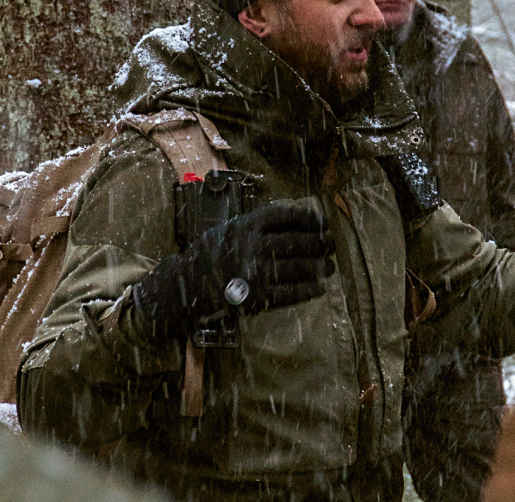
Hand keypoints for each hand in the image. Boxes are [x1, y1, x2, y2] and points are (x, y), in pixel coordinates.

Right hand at [133, 204, 334, 339]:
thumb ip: (256, 225)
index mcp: (245, 226)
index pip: (285, 216)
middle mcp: (251, 246)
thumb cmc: (209, 255)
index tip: (322, 223)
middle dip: (318, 244)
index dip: (308, 219)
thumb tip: (294, 221)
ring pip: (297, 267)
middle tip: (330, 246)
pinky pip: (289, 293)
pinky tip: (318, 288)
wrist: (184, 287)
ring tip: (329, 267)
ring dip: (318, 267)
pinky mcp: (255, 297)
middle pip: (296, 241)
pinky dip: (308, 290)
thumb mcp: (228, 230)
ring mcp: (254, 272)